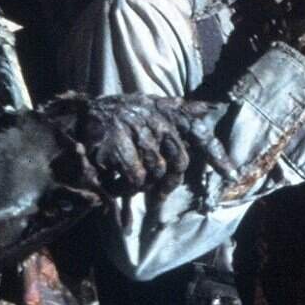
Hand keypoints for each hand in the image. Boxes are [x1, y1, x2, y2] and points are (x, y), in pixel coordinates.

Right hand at [45, 94, 236, 196]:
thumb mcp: (149, 107)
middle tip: (157, 198)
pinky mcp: (114, 145)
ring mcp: (133, 130)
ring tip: (123, 183)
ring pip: (155, 173)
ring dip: (140, 187)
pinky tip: (114, 191)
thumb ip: (180, 110)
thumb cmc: (116, 117)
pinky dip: (124, 192)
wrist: (73, 120)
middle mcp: (152, 118)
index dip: (216, 153)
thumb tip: (212, 106)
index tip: (231, 175)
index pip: (198, 129)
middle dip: (169, 185)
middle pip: (179, 162)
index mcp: (163, 110)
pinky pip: (134, 179)